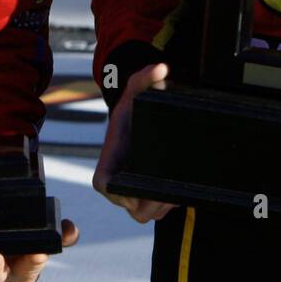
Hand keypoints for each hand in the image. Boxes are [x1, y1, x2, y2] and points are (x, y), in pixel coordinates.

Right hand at [92, 62, 177, 222]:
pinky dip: (165, 206)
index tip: (136, 192)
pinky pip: (154, 212)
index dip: (117, 194)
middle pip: (128, 207)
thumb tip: (161, 68)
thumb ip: (146, 76)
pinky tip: (177, 191)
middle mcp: (118, 176)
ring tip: (175, 191)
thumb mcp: (138, 90)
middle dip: (148, 204)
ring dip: (159, 207)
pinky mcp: (145, 193)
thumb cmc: (135, 105)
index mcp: (110, 156)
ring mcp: (131, 187)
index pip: (103, 184)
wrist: (140, 117)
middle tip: (168, 193)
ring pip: (144, 214)